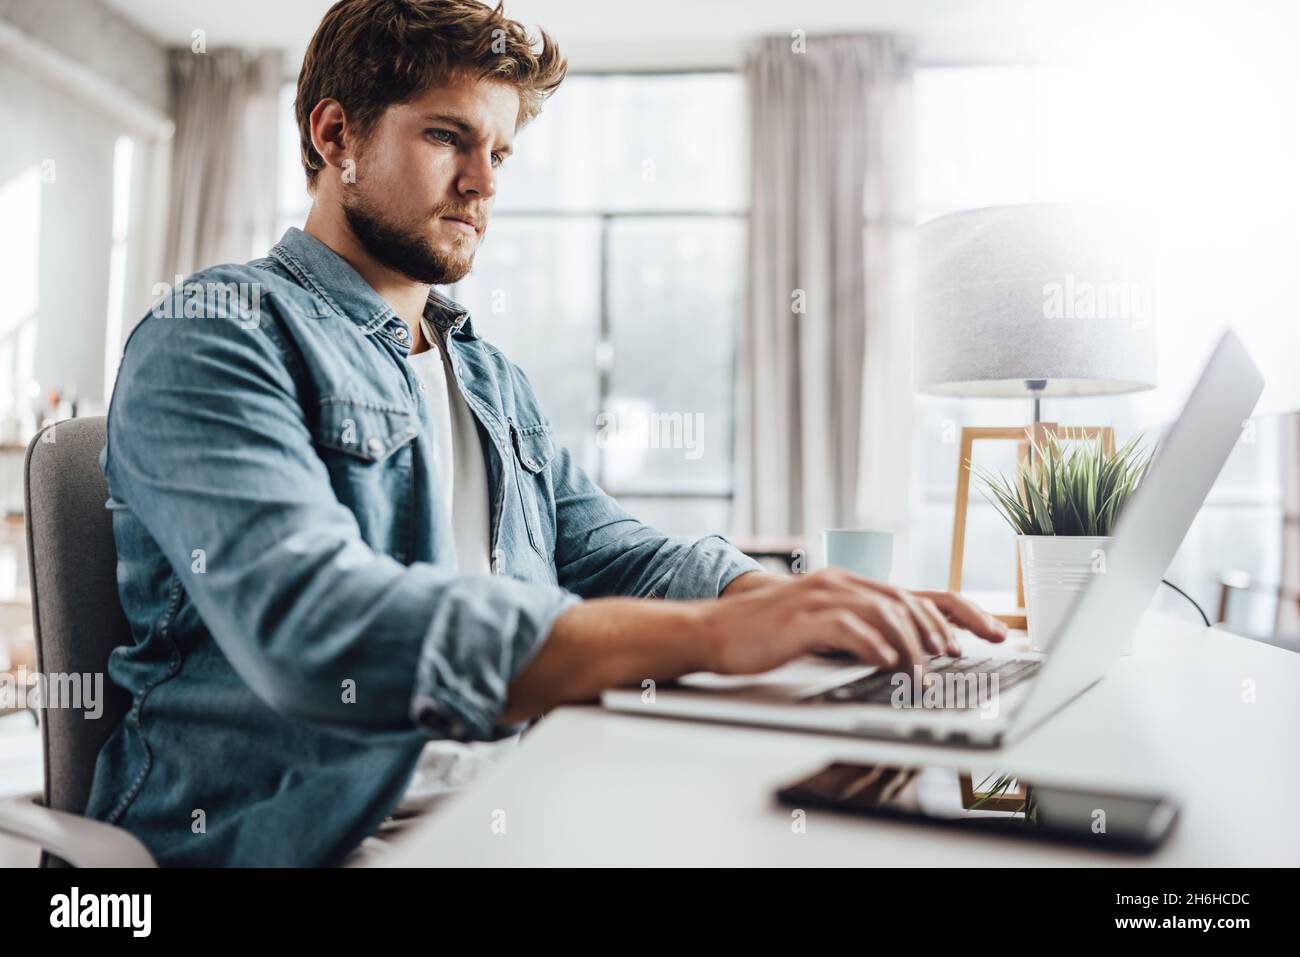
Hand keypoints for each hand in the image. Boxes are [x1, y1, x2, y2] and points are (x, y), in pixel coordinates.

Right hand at [693, 567, 1005, 675]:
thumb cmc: (765, 633)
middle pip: (906, 600)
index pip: (917, 593)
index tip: (992, 634)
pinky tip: (886, 662)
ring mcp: (820, 597)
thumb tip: (901, 653)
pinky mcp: (801, 619)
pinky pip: (847, 628)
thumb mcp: (820, 625)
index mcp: (849, 584)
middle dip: (938, 631)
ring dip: (910, 645)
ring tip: (923, 674)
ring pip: (883, 613)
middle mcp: (840, 583)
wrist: (714, 629)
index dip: (960, 613)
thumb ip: (858, 629)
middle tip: (956, 659)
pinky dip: (872, 645)